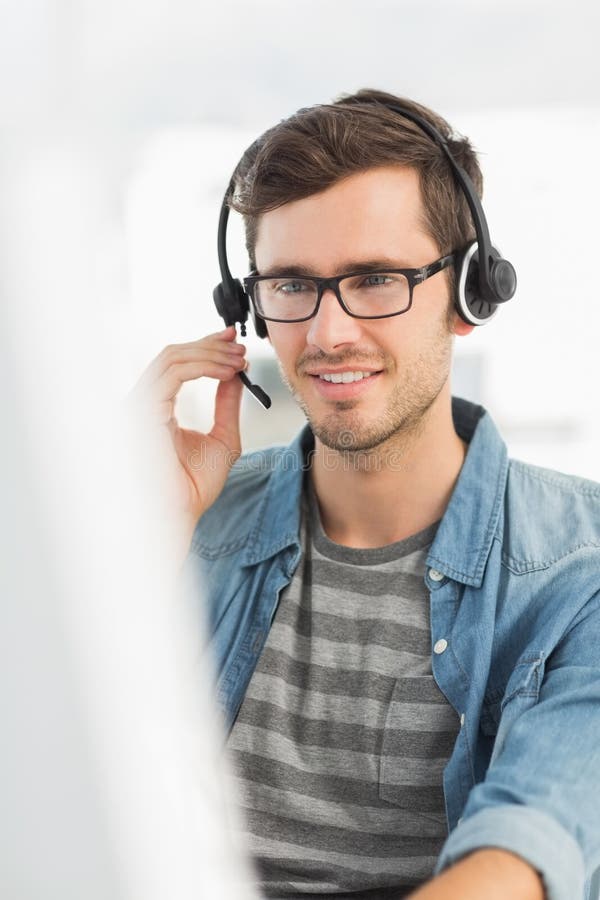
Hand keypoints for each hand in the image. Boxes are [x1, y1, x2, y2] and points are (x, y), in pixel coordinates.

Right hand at [131, 325, 246, 549]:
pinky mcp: (143, 408)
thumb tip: (236, 375)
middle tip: (241, 346)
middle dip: (210, 346)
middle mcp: (144, 402)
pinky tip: (227, 372)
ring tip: (239, 360)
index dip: (206, 348)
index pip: (177, 365)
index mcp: (158, 408)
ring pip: (172, 358)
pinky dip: (204, 366)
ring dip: (210, 354)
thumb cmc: (195, 486)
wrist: (182, 513)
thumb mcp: (222, 436)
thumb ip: (226, 405)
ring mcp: (140, 403)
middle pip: (172, 354)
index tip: (235, 342)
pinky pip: (173, 373)